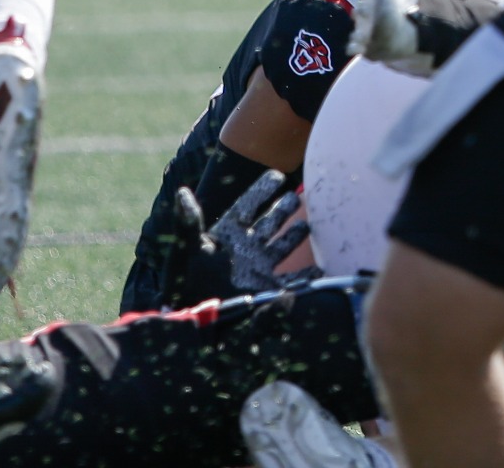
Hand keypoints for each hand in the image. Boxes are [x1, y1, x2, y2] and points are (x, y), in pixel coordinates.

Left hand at [166, 170, 314, 302]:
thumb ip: (188, 224)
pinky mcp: (265, 290)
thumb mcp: (184, 252)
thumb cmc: (183, 289)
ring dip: (295, 234)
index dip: (260, 190)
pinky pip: (291, 279)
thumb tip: (182, 193)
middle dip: (282, 208)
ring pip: (281, 245)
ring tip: (309, 224)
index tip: (277, 175)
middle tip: (296, 195)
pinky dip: (307, 276)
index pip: (246, 206)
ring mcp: (255, 269)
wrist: (191, 329)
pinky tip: (321, 271)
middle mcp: (244, 250)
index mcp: (225, 236)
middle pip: (269, 222)